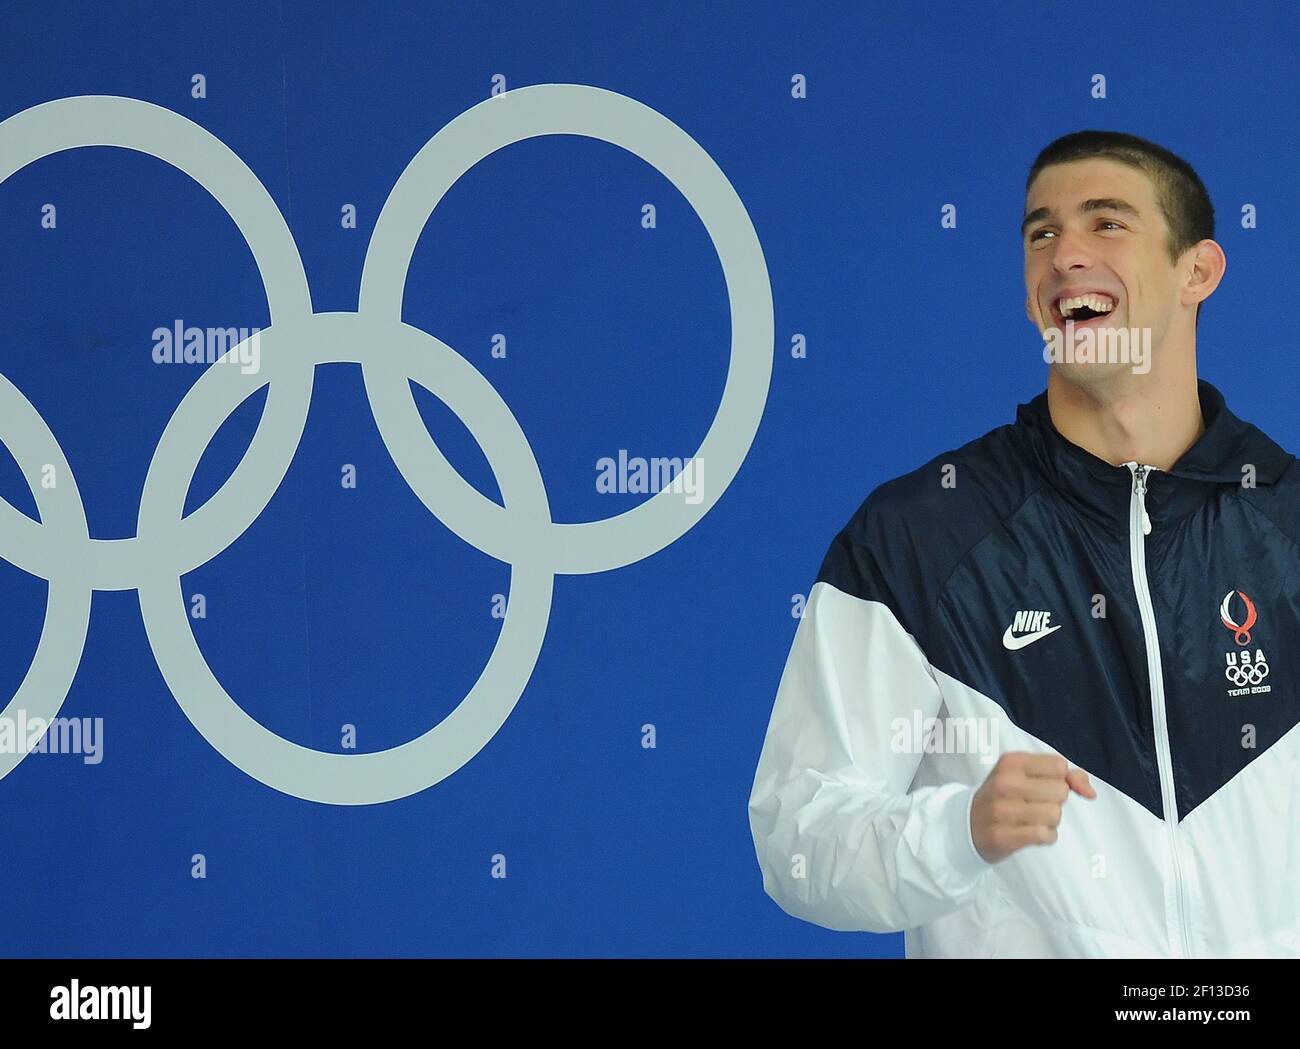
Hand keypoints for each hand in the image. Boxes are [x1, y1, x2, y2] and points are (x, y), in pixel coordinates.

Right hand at [970, 752, 1095, 862]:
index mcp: (1011, 762)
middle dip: (1054, 801)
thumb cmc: (1003, 797)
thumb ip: (1064, 775)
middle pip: (1061, 791)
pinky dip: (1045, 837)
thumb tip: (1090, 792)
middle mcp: (1004, 782)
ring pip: (1055, 814)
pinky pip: (1045, 835)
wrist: (966, 824)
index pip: (1059, 766)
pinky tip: (1030, 833)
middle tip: (1033, 804)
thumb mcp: (1025, 775)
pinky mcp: (1002, 836)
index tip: (1046, 786)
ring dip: (1050, 822)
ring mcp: (1001, 810)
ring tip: (1031, 820)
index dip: (1060, 779)